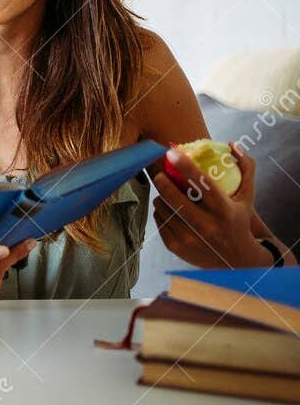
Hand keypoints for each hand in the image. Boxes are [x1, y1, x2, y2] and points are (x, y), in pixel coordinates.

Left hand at [152, 143, 267, 268]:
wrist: (238, 260)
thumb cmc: (239, 220)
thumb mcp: (246, 197)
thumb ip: (245, 170)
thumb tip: (233, 144)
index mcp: (225, 212)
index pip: (203, 185)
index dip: (185, 167)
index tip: (171, 152)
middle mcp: (207, 227)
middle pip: (174, 198)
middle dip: (162, 181)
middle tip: (160, 173)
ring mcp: (190, 239)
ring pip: (163, 208)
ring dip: (161, 197)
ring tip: (167, 193)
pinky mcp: (177, 247)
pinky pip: (159, 221)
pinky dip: (160, 211)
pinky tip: (168, 209)